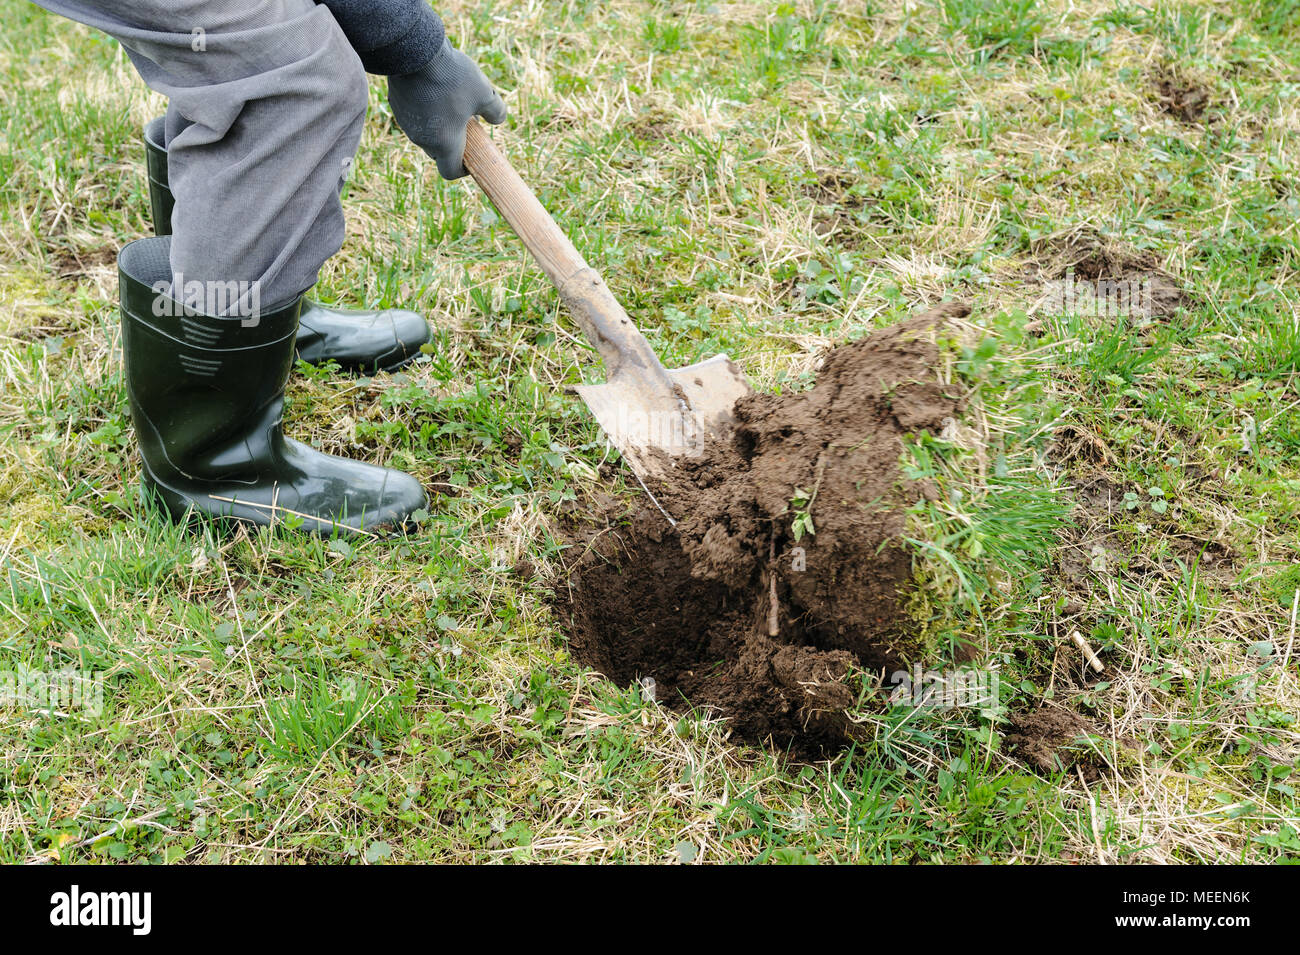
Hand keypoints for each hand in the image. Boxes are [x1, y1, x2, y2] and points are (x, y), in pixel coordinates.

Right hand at [388, 38, 506, 179]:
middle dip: (452, 143)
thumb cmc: (452, 77)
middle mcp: (422, 139)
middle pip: (438, 152)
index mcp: (445, 144)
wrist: (414, 52)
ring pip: (425, 133)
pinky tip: (434, 90)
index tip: (471, 156)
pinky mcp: (397, 106)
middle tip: (465, 123)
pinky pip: (414, 116)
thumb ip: (496, 111)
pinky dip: (425, 111)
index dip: (462, 169)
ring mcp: (407, 123)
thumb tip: (499, 120)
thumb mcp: (484, 93)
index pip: (450, 171)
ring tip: (451, 102)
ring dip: (438, 126)